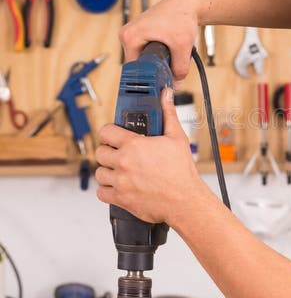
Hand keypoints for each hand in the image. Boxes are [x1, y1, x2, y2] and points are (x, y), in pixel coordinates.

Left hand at [95, 87, 202, 225]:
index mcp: (134, 145)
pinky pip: (101, 192)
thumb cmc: (182, 173)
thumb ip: (168, 114)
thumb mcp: (177, 138)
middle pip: (100, 152)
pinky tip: (118, 185)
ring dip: (107, 171)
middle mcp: (124, 163)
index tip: (114, 136)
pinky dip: (107, 190)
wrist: (185, 201)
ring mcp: (120, 182)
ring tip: (119, 170)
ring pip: (99, 173)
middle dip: (108, 151)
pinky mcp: (120, 198)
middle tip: (118, 153)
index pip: (106, 132)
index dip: (109, 132)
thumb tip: (166, 96)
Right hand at [120, 0, 199, 85]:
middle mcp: (127, 34)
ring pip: (144, 59)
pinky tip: (169, 49)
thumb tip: (176, 84)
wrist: (187, 3)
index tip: (162, 79)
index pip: (134, 68)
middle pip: (139, 65)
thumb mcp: (182, 46)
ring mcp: (133, 34)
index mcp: (129, 36)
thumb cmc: (181, 15)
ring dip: (157, 61)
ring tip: (171, 52)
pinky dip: (157, 55)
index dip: (149, 76)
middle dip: (155, 68)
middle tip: (171, 63)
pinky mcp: (141, 34)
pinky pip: (146, 52)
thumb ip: (179, 68)